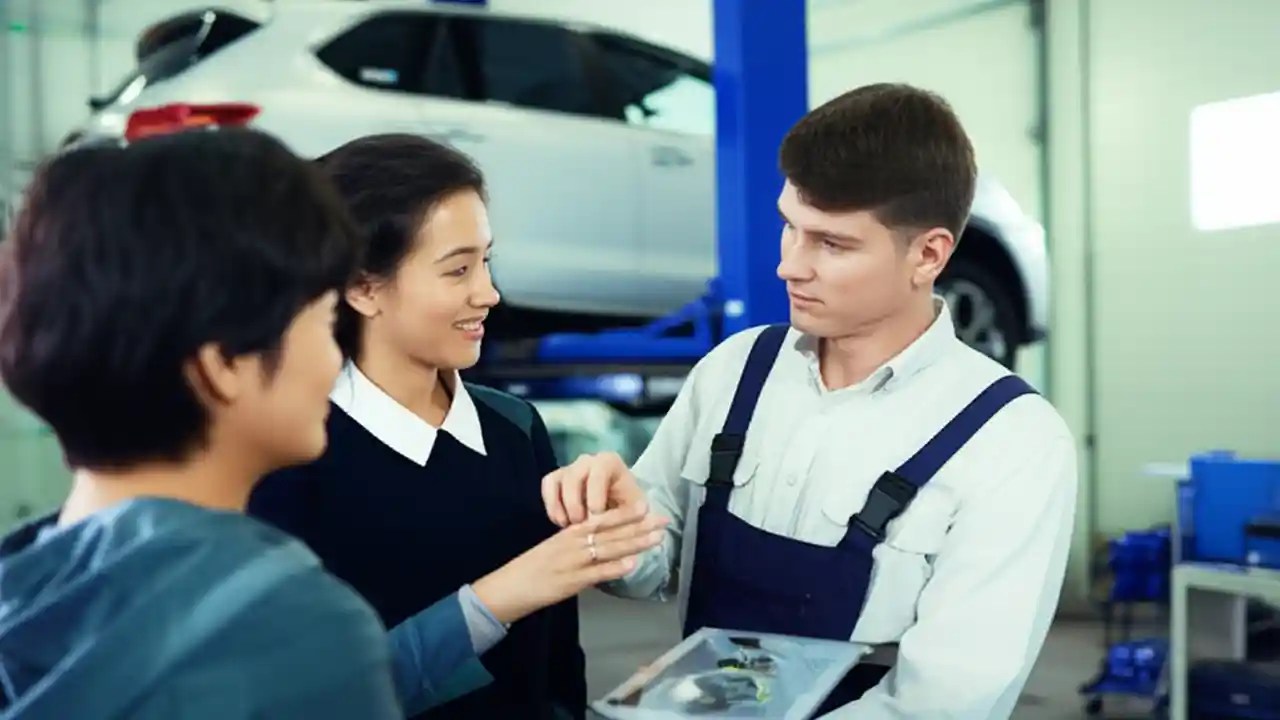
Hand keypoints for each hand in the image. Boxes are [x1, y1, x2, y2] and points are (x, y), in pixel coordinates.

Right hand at [472, 505, 667, 624]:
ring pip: (608, 549)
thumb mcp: (555, 549)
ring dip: (634, 543)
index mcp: (568, 533)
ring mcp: (573, 562)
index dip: (625, 512)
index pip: (601, 519)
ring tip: (656, 538)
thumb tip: (602, 543)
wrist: (508, 587)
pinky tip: (632, 565)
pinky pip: (596, 573)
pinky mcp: (570, 582)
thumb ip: (578, 545)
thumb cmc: (532, 568)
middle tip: (663, 520)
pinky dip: (614, 569)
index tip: (646, 506)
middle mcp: (572, 543)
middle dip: (639, 526)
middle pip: (611, 532)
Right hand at [542, 451, 647, 526]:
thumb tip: (627, 516)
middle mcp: (587, 461)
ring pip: (556, 480)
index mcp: (609, 462)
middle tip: (581, 525)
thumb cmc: (628, 506)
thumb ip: (627, 512)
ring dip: (560, 506)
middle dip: (574, 503)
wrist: (618, 508)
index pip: (599, 470)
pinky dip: (551, 506)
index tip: (596, 514)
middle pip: (573, 476)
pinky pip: (547, 486)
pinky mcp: (556, 479)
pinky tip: (560, 523)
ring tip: (569, 527)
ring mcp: (570, 468)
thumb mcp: (634, 510)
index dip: (595, 493)